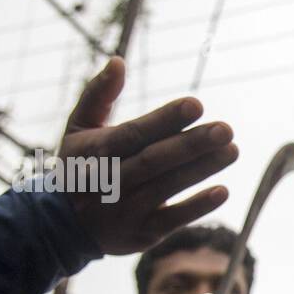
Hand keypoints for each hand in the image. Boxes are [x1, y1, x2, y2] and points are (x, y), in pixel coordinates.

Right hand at [58, 57, 238, 254]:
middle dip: (191, 145)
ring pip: (167, 187)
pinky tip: (223, 191)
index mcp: (96, 152)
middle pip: (154, 161)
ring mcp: (127, 210)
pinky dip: (198, 207)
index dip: (165, 120)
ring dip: (201, 170)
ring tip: (232, 150)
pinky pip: (173, 220)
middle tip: (226, 129)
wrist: (61, 226)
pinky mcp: (143, 233)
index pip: (134, 134)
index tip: (196, 105)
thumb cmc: (78, 166)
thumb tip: (118, 60)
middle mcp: (111, 182)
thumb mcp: (78, 128)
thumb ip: (98, 94)